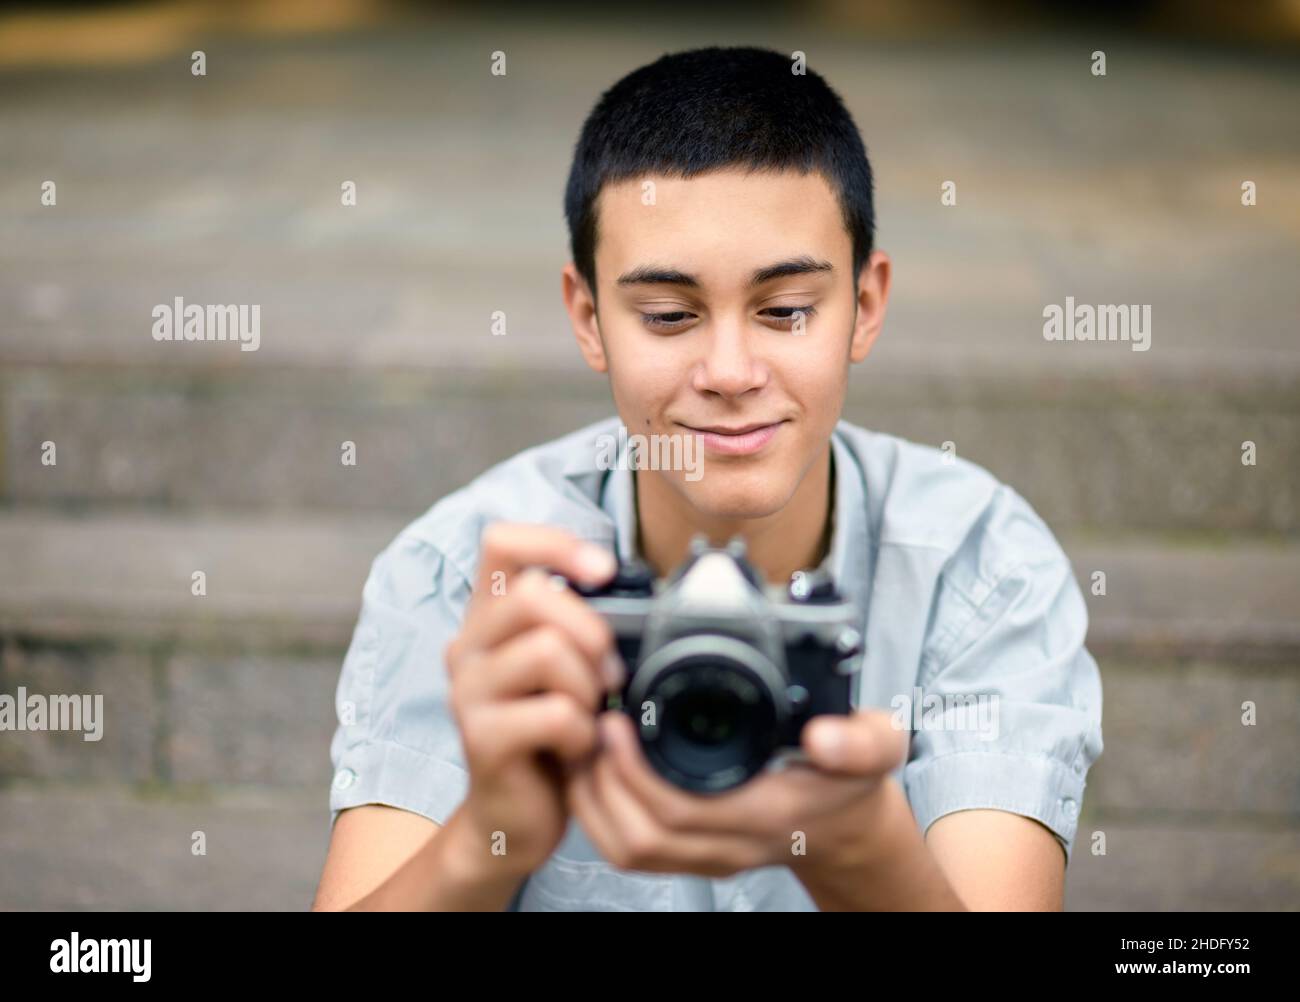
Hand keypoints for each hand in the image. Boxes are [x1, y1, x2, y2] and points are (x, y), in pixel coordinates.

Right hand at [443, 522, 621, 878]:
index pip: (502, 542)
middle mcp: (467, 646)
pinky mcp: (481, 738)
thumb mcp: (565, 670)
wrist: (515, 816)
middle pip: (531, 594)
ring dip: (589, 685)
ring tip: (590, 714)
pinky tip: (578, 747)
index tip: (603, 571)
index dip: (556, 543)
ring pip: (546, 650)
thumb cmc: (550, 735)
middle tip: (610, 671)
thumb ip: (577, 626)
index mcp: (489, 618)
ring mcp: (467, 692)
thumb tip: (630, 592)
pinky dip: (583, 731)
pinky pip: (554, 713)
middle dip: (590, 629)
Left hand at [566, 707, 908, 877]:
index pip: (682, 810)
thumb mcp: (876, 747)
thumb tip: (824, 737)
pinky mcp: (689, 852)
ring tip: (583, 742)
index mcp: (765, 815)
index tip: (616, 720)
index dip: (635, 771)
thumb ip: (863, 741)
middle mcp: (729, 845)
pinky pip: (629, 847)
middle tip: (589, 723)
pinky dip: (600, 809)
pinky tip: (594, 767)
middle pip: (639, 837)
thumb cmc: (851, 779)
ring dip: (593, 797)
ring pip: (626, 848)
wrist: (847, 824)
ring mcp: (706, 855)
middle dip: (600, 781)